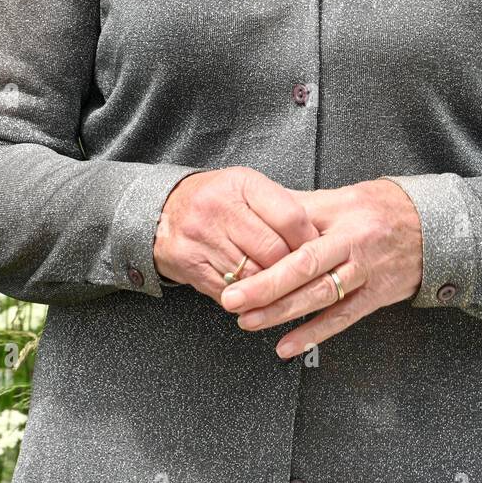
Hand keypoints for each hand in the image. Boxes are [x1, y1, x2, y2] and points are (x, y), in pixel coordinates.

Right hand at [152, 166, 320, 303]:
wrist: (162, 211)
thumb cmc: (216, 199)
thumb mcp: (247, 188)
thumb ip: (281, 207)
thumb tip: (318, 237)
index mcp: (242, 184)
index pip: (289, 217)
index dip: (308, 240)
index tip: (316, 251)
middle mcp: (219, 208)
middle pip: (273, 251)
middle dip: (291, 269)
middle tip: (300, 275)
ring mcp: (202, 237)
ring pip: (253, 276)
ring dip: (270, 288)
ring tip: (277, 286)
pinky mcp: (189, 264)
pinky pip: (229, 291)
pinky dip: (246, 298)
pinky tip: (252, 294)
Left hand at [218, 179, 422, 357]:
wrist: (434, 226)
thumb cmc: (381, 208)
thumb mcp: (342, 197)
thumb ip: (302, 207)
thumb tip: (260, 211)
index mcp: (344, 217)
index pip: (299, 236)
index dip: (267, 254)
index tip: (237, 265)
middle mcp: (355, 247)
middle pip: (306, 269)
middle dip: (267, 287)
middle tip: (233, 300)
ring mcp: (367, 274)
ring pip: (321, 297)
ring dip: (283, 313)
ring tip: (249, 322)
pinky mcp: (376, 298)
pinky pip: (342, 319)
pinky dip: (314, 334)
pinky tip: (287, 346)